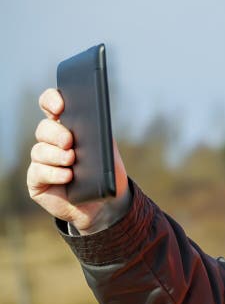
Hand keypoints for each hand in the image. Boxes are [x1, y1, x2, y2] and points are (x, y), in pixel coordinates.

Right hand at [27, 88, 129, 234]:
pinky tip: (68, 176)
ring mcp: (42, 161)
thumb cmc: (106, 172)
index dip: (51, 101)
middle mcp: (51, 142)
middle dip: (56, 133)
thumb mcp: (108, 150)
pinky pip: (39, 172)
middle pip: (43, 128)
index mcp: (67, 127)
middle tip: (70, 141)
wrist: (106, 203)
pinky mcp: (37, 181)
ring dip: (56, 156)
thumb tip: (91, 124)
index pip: (51, 105)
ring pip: (39, 150)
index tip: (61, 106)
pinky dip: (54, 173)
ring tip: (72, 161)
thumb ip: (99, 134)